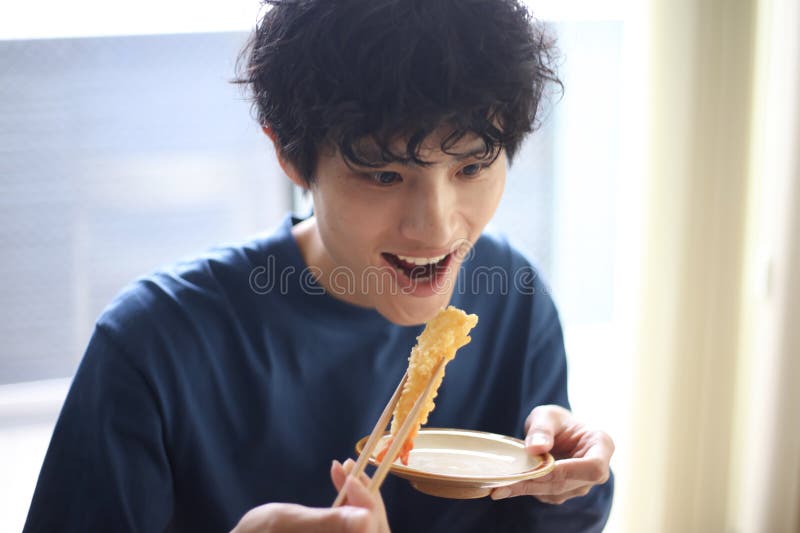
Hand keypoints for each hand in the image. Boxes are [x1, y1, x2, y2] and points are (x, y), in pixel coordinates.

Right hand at [231, 459, 389, 532]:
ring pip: (368, 527)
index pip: (372, 530)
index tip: (351, 475)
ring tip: (343, 471)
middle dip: (364, 495)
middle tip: (348, 467)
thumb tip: (366, 520)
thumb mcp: (290, 522)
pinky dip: (352, 505)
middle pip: (375, 529)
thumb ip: (329, 523)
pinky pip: (356, 527)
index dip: (368, 503)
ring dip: (359, 498)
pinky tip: (342, 487)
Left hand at [491, 405, 613, 504]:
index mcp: (601, 446)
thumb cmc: (556, 420)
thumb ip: (542, 429)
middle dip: (536, 482)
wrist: (556, 432)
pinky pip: (543, 495)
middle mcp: (596, 471)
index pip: (592, 467)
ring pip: (553, 492)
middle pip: (568, 483)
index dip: (568, 471)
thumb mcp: (547, 415)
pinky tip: (502, 486)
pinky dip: (523, 490)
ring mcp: (579, 485)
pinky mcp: (562, 493)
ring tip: (498, 486)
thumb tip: (535, 449)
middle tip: (504, 483)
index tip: (542, 467)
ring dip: (526, 489)